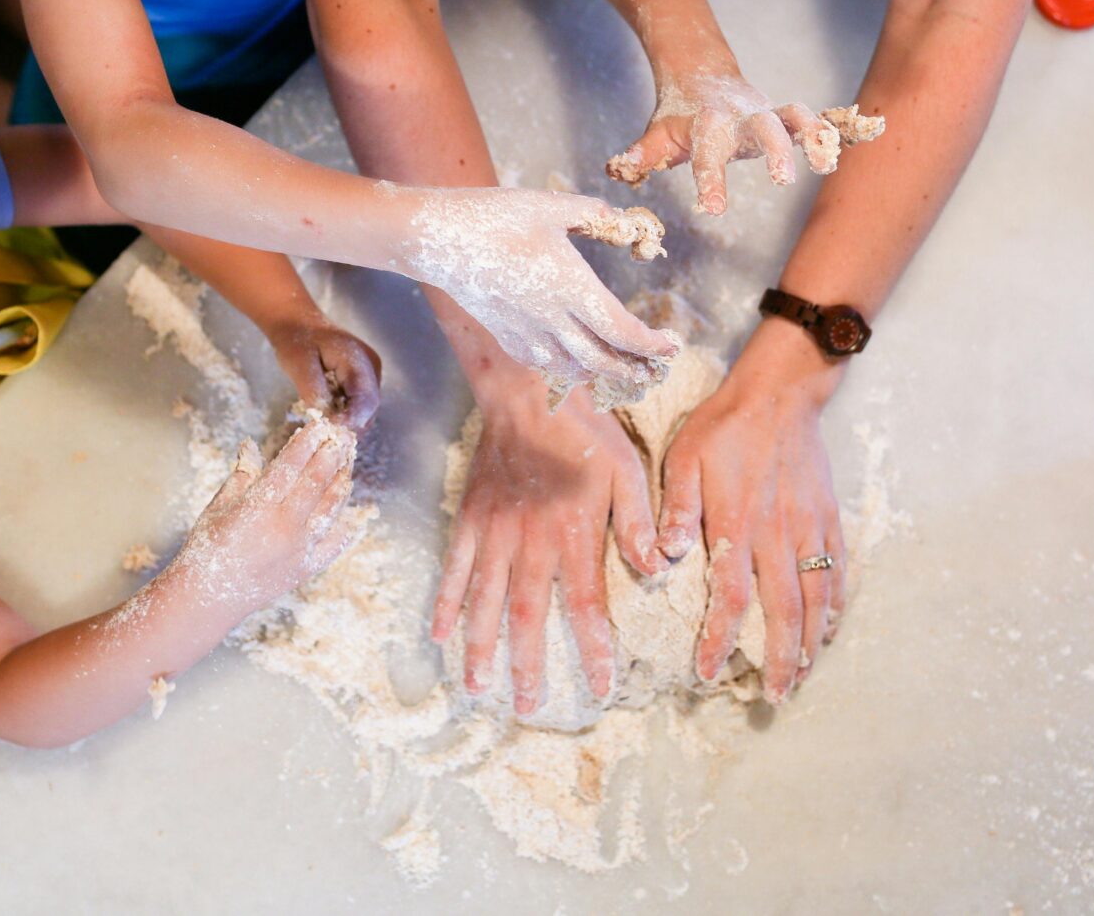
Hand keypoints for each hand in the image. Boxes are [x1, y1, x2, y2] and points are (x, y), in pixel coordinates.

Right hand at [169, 419, 362, 617]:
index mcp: (259, 507)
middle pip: (316, 482)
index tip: (320, 424)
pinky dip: (347, 530)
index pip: (290, 466)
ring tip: (350, 461)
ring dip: (342, 482)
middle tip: (344, 435)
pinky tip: (357, 515)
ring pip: (330, 508)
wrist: (207, 599)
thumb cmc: (206, 548)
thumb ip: (242, 475)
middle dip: (332, 455)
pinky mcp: (305, 568)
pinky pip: (334, 546)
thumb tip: (250, 445)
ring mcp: (299, 549)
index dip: (306, 442)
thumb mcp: (218, 506)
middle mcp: (284, 526)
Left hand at [268, 317, 382, 430]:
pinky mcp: (363, 381)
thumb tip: (324, 419)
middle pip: (369, 409)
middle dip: (349, 425)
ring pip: (366, 411)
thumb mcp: (298, 364)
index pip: (366, 400)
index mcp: (359, 360)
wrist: (299, 324)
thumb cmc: (297, 340)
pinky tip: (328, 414)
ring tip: (324, 424)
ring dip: (347, 422)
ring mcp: (371, 375)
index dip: (351, 420)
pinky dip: (345, 414)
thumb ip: (312, 390)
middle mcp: (372, 368)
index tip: (329, 431)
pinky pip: (359, 405)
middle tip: (323, 433)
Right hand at [401, 188, 677, 397]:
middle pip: (603, 359)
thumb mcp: (551, 204)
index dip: (651, 344)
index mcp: (569, 286)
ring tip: (622, 369)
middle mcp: (551, 317)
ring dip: (602, 372)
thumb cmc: (495, 215)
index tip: (671, 345)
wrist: (438, 238)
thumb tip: (625, 220)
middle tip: (656, 367)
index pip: (621, 330)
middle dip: (634, 367)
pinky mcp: (505, 334)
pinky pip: (544, 363)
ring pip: (573, 368)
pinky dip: (567, 369)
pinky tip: (575, 362)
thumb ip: (593, 213)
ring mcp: (525, 330)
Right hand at [432, 383, 665, 715]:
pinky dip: (444, 602)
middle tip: (529, 707)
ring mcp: (494, 532)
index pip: (586, 606)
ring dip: (480, 647)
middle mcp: (530, 543)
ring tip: (478, 687)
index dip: (593, 650)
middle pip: (528, 617)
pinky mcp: (470, 517)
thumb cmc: (585, 427)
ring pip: (484, 601)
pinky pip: (453, 567)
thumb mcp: (628, 469)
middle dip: (528, 666)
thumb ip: (638, 522)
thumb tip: (657, 569)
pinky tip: (436, 634)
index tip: (601, 687)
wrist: (528, 387)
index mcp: (574, 535)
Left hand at [607, 70, 846, 215]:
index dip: (710, 182)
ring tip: (830, 159)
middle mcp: (741, 120)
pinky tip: (870, 130)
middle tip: (782, 178)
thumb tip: (618, 170)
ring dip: (815, 134)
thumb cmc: (678, 119)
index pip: (708, 158)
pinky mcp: (786, 117)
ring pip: (796, 117)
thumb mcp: (656, 136)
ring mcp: (767, 115)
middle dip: (774, 150)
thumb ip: (640, 155)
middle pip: (762, 130)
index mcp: (708, 127)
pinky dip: (841, 124)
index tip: (713, 210)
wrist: (700, 76)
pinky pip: (818, 119)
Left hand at [657, 325, 846, 702]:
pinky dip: (836, 604)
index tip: (707, 672)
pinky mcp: (828, 517)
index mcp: (737, 523)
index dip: (719, 639)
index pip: (731, 597)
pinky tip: (830, 628)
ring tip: (804, 677)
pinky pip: (838, 569)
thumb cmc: (723, 426)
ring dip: (812, 643)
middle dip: (780, 660)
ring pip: (817, 598)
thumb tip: (666, 556)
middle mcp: (778, 534)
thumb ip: (676, 508)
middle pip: (784, 611)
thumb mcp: (683, 457)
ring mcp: (809, 527)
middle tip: (774, 698)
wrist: (780, 393)